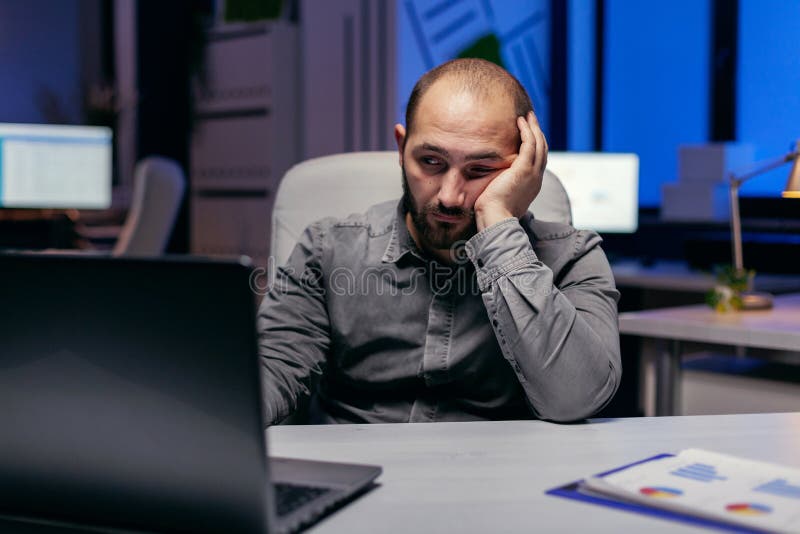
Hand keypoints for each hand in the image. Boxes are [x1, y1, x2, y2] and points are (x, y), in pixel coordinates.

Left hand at [473, 111, 547, 229]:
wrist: (496, 219)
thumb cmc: (492, 212)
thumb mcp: (500, 195)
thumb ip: (501, 184)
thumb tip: (490, 179)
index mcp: (532, 185)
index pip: (538, 160)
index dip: (535, 145)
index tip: (529, 134)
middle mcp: (537, 178)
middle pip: (542, 149)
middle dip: (537, 132)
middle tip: (531, 119)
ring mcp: (533, 173)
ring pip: (539, 144)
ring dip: (533, 127)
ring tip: (527, 116)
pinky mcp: (524, 169)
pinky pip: (530, 144)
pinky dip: (526, 131)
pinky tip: (520, 121)